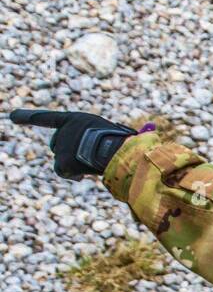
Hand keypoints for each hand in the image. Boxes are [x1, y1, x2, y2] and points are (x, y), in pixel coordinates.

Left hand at [10, 109, 136, 178]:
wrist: (121, 152)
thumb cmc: (123, 145)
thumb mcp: (109, 133)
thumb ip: (93, 138)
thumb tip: (94, 153)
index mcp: (77, 119)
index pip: (48, 118)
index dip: (28, 116)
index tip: (11, 116)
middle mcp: (66, 129)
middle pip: (57, 144)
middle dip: (67, 152)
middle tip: (85, 157)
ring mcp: (63, 144)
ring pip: (61, 159)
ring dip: (74, 164)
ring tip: (93, 163)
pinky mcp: (62, 160)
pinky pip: (62, 171)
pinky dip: (72, 174)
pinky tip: (83, 175)